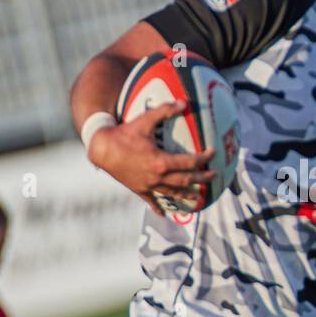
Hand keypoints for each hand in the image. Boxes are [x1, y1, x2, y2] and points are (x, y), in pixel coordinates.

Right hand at [86, 101, 215, 216]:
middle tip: (214, 176)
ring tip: (197, 196)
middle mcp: (157, 177)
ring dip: (186, 194)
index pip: (189, 162)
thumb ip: (165, 110)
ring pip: (172, 192)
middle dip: (201, 178)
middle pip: (185, 180)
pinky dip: (157, 207)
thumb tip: (184, 102)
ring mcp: (148, 185)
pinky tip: (163, 214)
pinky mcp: (138, 189)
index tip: (212, 153)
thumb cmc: (124, 133)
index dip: (203, 158)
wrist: (102, 149)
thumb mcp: (145, 120)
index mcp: (161, 161)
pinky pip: (150, 200)